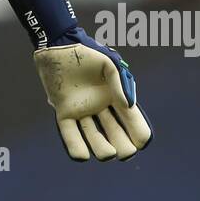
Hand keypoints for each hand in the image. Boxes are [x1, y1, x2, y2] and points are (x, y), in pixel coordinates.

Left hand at [34, 27, 152, 161]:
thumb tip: (129, 106)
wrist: (58, 44)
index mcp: (117, 98)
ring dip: (102, 149)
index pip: (133, 122)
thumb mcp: (110, 64)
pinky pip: (70, 133)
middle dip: (123, 147)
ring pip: (94, 138)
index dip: (139, 135)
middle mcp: (101, 108)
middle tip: (123, 151)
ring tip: (108, 153)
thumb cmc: (87, 51)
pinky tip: (82, 156)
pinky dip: (75, 147)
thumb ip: (121, 83)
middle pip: (117, 136)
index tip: (140, 142)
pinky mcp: (64, 111)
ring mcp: (83, 111)